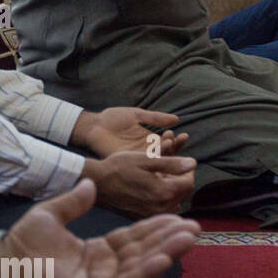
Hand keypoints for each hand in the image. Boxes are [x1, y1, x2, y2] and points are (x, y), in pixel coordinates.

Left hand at [0, 178, 199, 277]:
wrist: (2, 263)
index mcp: (94, 251)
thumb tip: (90, 182)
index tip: (176, 214)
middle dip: (168, 239)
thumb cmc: (21, 243)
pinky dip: (146, 271)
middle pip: (143, 251)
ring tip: (189, 237)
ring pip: (140, 266)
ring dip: (166, 252)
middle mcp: (103, 268)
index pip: (132, 238)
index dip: (154, 227)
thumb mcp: (51, 214)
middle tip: (194, 226)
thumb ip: (74, 202)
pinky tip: (165, 258)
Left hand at [73, 107, 187, 157]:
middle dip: (173, 148)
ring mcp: (136, 156)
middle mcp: (144, 150)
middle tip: (178, 140)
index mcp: (149, 140)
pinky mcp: (126, 160)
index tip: (183, 135)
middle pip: (164, 153)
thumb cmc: (113, 118)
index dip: (176, 141)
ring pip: (154, 159)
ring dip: (162, 153)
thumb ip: (155, 117)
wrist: (94, 124)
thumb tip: (177, 119)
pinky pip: (140, 163)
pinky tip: (156, 153)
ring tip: (169, 143)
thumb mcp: (137, 115)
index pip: (167, 143)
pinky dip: (149, 159)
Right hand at [82, 151, 196, 217]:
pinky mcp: (143, 218)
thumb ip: (172, 163)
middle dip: (178, 181)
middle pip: (182, 194)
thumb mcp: (145, 159)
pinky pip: (161, 209)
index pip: (189, 183)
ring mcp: (151, 215)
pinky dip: (160, 199)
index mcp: (164, 193)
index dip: (185, 171)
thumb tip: (194, 164)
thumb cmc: (117, 167)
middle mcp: (160, 208)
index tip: (174, 163)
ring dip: (170, 191)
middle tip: (162, 170)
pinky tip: (148, 190)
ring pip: (173, 202)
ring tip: (155, 179)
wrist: (95, 182)